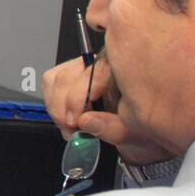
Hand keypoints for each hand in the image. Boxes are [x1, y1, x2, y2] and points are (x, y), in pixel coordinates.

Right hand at [42, 54, 172, 164]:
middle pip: (67, 76)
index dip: (78, 99)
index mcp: (125, 70)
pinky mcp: (71, 73)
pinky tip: (65, 117)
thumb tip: (85, 121)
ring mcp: (86, 66)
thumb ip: (112, 129)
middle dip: (63, 106)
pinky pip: (51, 80)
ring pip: (55, 77)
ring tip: (68, 127)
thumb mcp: (135, 133)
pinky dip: (52, 101)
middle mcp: (103, 62)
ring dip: (55, 106)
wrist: (141, 130)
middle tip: (70, 130)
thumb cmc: (142, 129)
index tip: (75, 122)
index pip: (91, 75)